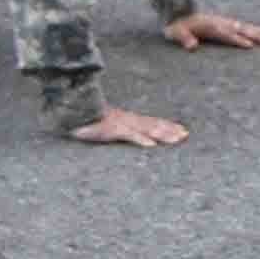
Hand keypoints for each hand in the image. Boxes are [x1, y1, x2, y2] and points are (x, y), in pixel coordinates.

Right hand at [70, 108, 188, 147]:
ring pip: (147, 129)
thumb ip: (117, 129)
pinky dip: (141, 139)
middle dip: (171, 130)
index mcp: (127, 119)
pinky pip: (129, 135)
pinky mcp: (112, 129)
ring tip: (177, 139)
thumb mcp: (105, 125)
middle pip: (154, 125)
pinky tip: (151, 145)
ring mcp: (121, 123)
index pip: (151, 122)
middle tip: (186, 135)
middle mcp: (128, 120)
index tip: (181, 130)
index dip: (167, 125)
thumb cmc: (87, 119)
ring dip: (163, 134)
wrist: (73, 113)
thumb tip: (127, 133)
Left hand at [165, 11, 259, 50]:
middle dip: (255, 35)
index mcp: (210, 26)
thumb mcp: (176, 32)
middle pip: (240, 29)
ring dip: (258, 32)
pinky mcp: (225, 23)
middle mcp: (220, 23)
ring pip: (244, 27)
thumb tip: (192, 47)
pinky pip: (242, 26)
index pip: (226, 34)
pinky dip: (252, 29)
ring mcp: (224, 22)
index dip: (237, 40)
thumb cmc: (177, 25)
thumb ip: (184, 38)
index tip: (250, 46)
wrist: (176, 10)